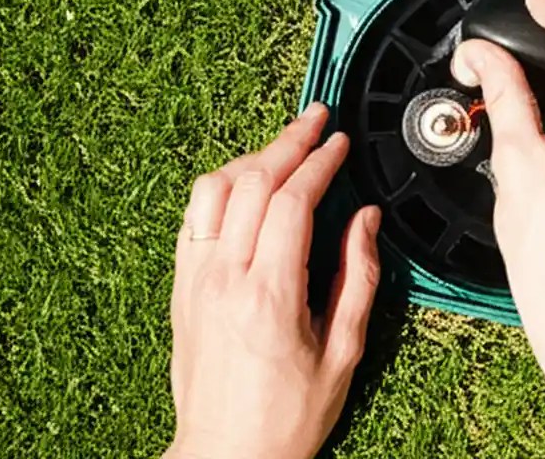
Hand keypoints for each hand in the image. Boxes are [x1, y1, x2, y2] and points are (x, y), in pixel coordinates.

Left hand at [166, 103, 380, 458]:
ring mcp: (195, 281)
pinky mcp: (180, 288)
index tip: (340, 143)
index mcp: (269, 295)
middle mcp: (224, 279)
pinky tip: (245, 184)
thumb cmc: (287, 416)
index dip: (320, 162)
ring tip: (283, 147)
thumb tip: (364, 219)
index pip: (293, 200)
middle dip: (288, 141)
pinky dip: (220, 188)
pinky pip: (193, 218)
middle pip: (252, 182)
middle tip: (316, 119)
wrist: (226, 455)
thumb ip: (356, 277)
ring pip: (213, 190)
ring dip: (251, 158)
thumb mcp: (343, 352)